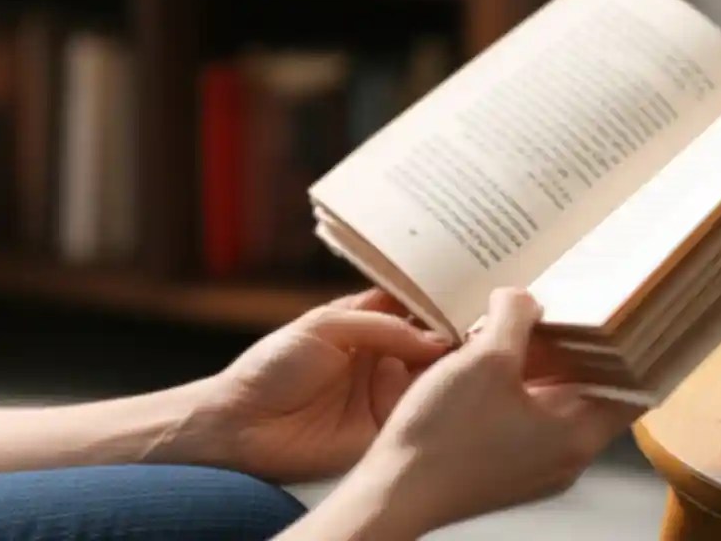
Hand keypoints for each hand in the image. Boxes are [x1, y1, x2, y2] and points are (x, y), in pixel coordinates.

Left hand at [196, 289, 448, 481]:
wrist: (239, 426)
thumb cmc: (270, 367)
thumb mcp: (324, 327)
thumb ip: (382, 327)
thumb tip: (438, 339)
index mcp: (367, 324)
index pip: (413, 307)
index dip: (439, 300)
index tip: (470, 292)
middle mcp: (382, 356)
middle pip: (431, 341)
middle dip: (453, 332)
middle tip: (481, 324)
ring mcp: (385, 392)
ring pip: (432, 376)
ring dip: (448, 365)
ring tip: (465, 351)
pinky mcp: (384, 428)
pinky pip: (417, 411)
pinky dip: (428, 397)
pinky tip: (428, 383)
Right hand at [291, 289, 643, 537]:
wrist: (390, 496)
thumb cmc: (441, 439)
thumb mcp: (485, 359)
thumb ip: (515, 317)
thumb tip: (524, 298)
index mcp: (578, 434)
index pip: (635, 388)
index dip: (639, 347)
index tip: (637, 314)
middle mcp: (566, 454)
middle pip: (594, 389)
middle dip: (584, 345)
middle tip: (579, 301)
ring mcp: (536, 463)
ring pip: (558, 400)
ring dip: (548, 362)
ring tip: (533, 319)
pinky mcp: (506, 464)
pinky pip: (530, 415)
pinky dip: (524, 383)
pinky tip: (499, 355)